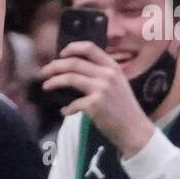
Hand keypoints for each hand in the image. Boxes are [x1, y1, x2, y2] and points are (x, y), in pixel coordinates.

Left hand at [40, 42, 153, 156]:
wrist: (135, 130)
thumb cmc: (124, 108)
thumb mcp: (118, 83)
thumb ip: (101, 73)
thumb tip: (76, 68)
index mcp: (112, 66)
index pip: (90, 48)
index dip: (72, 48)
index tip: (61, 54)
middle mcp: (107, 74)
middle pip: (74, 63)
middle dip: (55, 66)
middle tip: (44, 71)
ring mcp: (101, 89)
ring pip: (70, 78)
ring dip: (54, 82)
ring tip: (46, 86)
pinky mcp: (95, 104)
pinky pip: (73, 103)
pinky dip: (66, 108)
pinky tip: (64, 111)